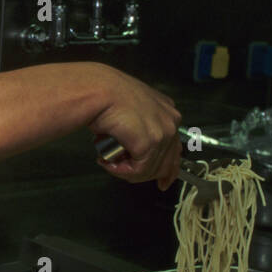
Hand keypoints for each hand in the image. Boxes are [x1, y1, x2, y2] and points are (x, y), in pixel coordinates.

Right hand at [90, 68, 181, 189]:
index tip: (162, 181)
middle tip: (119, 169)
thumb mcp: (128, 110)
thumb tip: (133, 149)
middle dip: (142, 173)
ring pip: (150, 169)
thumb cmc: (104, 94)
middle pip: (166, 162)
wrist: (97, 90)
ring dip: (126, 171)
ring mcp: (163, 132)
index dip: (168, 168)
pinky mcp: (150, 143)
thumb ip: (138, 128)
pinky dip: (120, 171)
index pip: (174, 147)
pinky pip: (138, 170)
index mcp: (167, 110)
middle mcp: (170, 120)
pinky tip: (108, 162)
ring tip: (108, 161)